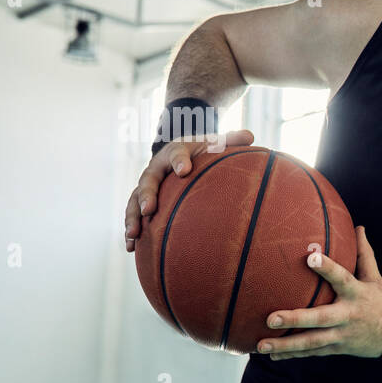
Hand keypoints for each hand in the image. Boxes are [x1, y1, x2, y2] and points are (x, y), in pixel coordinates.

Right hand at [125, 129, 255, 251]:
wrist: (183, 156)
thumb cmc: (203, 151)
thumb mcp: (215, 144)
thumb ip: (230, 140)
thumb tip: (250, 135)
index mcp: (175, 151)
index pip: (176, 153)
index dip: (179, 160)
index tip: (185, 170)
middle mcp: (156, 168)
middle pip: (148, 180)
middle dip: (147, 195)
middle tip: (149, 209)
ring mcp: (147, 186)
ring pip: (135, 200)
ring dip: (133, 217)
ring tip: (134, 234)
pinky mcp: (143, 201)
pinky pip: (134, 215)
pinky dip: (131, 230)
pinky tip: (131, 247)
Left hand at [257, 226, 381, 359]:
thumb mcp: (376, 278)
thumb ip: (364, 254)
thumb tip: (359, 227)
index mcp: (357, 293)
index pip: (342, 278)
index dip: (327, 268)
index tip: (310, 257)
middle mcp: (348, 315)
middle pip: (320, 319)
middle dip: (295, 319)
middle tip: (270, 319)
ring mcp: (342, 334)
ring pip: (312, 342)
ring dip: (286, 345)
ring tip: (261, 346)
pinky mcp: (338, 348)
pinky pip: (313, 352)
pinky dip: (293, 354)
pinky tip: (272, 355)